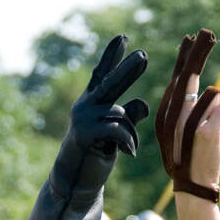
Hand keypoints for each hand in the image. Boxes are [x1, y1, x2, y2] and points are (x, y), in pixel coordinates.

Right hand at [52, 35, 148, 190]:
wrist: (76, 181)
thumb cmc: (95, 154)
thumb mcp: (114, 132)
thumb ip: (128, 115)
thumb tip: (142, 102)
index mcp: (92, 102)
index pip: (102, 74)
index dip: (112, 56)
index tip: (123, 38)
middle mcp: (86, 105)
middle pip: (110, 83)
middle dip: (128, 69)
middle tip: (144, 56)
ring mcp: (84, 118)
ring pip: (121, 114)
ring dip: (130, 134)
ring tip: (128, 148)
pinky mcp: (85, 133)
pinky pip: (118, 130)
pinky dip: (128, 142)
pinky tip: (129, 153)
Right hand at [156, 30, 219, 199]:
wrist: (194, 188)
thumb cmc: (195, 159)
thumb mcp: (189, 133)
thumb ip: (196, 112)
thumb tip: (216, 93)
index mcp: (167, 115)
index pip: (177, 80)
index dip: (186, 59)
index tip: (191, 39)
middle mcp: (174, 116)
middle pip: (189, 76)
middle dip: (198, 53)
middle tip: (206, 33)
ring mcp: (188, 124)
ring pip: (215, 94)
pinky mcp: (204, 132)